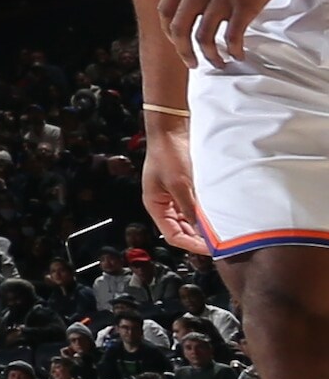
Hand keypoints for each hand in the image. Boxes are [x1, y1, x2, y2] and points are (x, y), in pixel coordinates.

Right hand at [139, 114, 210, 252]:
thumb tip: (204, 231)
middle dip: (200, 238)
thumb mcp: (180, 184)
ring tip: (223, 229)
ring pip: (192, 221)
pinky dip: (208, 214)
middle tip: (222, 242)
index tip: (213, 248)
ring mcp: (177, 197)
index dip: (193, 245)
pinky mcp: (188, 189)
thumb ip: (191, 208)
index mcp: (156, 205)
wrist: (172, 130)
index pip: (173, 236)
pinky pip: (198, 208)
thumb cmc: (169, 154)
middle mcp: (166, 204)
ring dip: (205, 226)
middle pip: (183, 231)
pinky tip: (220, 215)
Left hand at [164, 0, 305, 67]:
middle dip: (183, 51)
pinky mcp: (243, 4)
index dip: (168, 33)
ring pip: (205, 38)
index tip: (176, 42)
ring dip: (211, 55)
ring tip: (219, 62)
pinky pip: (234, 36)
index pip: (164, 12)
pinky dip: (234, 49)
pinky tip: (238, 53)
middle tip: (192, 63)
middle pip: (179, 30)